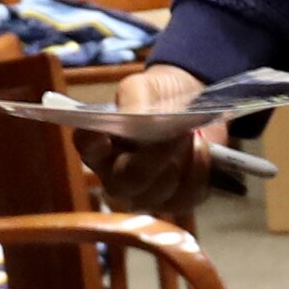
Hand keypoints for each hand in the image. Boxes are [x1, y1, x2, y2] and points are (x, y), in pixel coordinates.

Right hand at [89, 63, 210, 215]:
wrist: (190, 103)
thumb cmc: (156, 96)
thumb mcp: (142, 87)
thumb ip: (134, 100)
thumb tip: (135, 117)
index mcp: (98, 145)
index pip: (86, 147)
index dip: (92, 143)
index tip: (104, 134)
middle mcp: (114, 177)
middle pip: (126, 182)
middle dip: (155, 158)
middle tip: (178, 133)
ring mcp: (144, 194)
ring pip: (157, 195)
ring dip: (180, 164)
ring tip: (191, 135)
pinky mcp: (175, 201)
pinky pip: (186, 199)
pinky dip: (198, 173)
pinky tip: (202, 150)